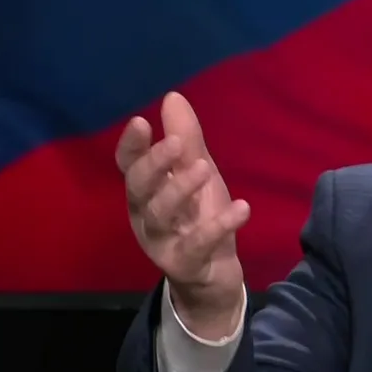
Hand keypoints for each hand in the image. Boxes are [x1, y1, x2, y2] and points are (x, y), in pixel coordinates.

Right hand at [115, 92, 250, 337]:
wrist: (216, 275)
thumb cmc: (201, 218)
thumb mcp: (198, 175)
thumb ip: (186, 140)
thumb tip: (172, 97)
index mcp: (146, 192)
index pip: (129, 165)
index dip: (132, 145)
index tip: (142, 121)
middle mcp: (145, 216)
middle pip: (139, 188)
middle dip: (155, 164)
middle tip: (178, 143)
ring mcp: (162, 242)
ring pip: (160, 215)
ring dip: (181, 190)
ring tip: (204, 169)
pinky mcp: (185, 265)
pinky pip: (197, 245)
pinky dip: (218, 226)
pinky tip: (242, 208)